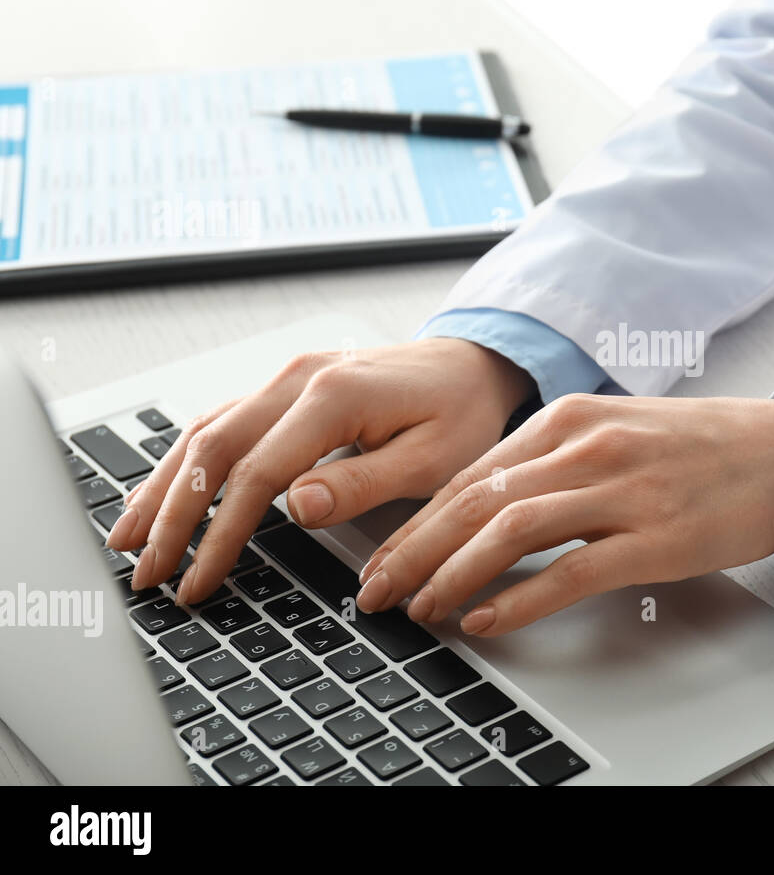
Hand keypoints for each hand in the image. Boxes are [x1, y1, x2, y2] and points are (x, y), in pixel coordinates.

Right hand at [107, 337, 534, 603]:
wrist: (472, 364)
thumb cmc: (461, 412)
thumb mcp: (432, 460)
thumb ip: (363, 484)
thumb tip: (295, 507)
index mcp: (333, 396)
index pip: (256, 474)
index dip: (220, 534)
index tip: (197, 581)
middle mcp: (297, 378)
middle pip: (211, 448)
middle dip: (171, 515)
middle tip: (145, 572)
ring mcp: (287, 377)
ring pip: (205, 431)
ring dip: (163, 486)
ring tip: (129, 538)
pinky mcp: (286, 385)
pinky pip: (223, 421)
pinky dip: (186, 460)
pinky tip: (164, 491)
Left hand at [355, 393, 773, 635]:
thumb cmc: (694, 448)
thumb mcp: (611, 432)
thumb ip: (548, 460)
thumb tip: (480, 508)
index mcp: (567, 418)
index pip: (470, 474)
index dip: (417, 523)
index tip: (382, 559)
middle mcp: (585, 446)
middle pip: (476, 501)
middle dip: (415, 552)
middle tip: (376, 593)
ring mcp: (621, 490)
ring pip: (510, 531)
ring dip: (455, 575)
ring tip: (422, 609)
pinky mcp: (654, 537)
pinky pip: (570, 571)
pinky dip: (520, 598)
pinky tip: (487, 619)